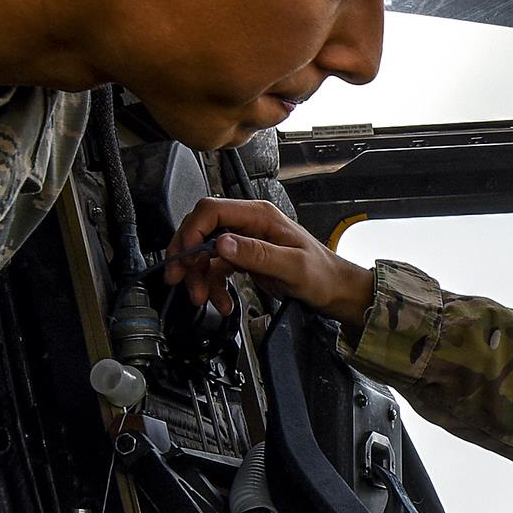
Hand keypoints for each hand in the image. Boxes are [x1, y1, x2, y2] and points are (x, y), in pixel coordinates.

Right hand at [164, 195, 375, 325]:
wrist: (335, 291)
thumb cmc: (322, 275)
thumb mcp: (292, 265)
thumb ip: (257, 253)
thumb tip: (223, 243)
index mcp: (260, 215)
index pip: (212, 210)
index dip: (192, 231)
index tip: (185, 257)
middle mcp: (250, 223)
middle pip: (202, 229)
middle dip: (187, 255)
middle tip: (177, 278)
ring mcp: (246, 240)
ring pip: (206, 252)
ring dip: (198, 276)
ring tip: (202, 298)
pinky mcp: (245, 258)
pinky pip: (218, 268)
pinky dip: (213, 285)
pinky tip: (221, 302)